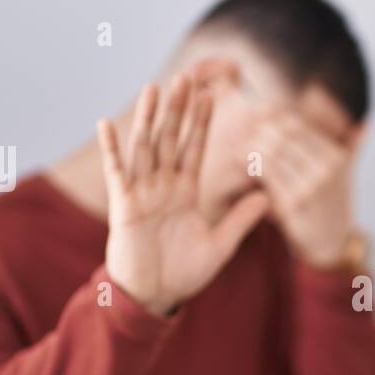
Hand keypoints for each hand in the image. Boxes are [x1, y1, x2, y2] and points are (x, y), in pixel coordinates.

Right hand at [98, 76, 269, 315]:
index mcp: (185, 192)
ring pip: (145, 147)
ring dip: (149, 118)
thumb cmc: (183, 273)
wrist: (153, 296)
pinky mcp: (124, 205)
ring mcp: (142, 192)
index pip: (195, 149)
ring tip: (154, 88)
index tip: (210, 95)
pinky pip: (116, 172)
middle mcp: (163, 186)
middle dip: (179, 110)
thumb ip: (241, 220)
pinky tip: (106, 124)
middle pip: (171, 139)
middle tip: (186, 77)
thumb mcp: (220, 245)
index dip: (202, 123)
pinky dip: (111, 149)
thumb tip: (268, 197)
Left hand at [251, 113, 360, 267]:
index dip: (272, 118)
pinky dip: (251, 166)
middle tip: (242, 134)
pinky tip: (242, 166)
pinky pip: (266, 175)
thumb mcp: (347, 175)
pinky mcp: (292, 204)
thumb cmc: (332, 204)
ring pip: (271, 154)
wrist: (329, 243)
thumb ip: (353, 147)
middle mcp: (327, 170)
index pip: (297, 125)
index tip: (256, 120)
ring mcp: (310, 187)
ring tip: (239, 149)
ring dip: (251, 148)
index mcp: (337, 157)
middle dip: (258, 132)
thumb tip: (363, 123)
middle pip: (282, 136)